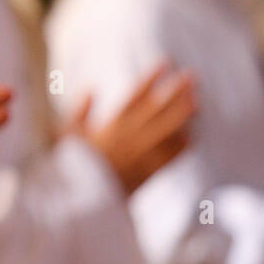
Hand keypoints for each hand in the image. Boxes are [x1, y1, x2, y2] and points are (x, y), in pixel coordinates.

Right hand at [70, 62, 195, 194]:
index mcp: (110, 125)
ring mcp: (140, 155)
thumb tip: (90, 88)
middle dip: (175, 92)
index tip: (165, 63)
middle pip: (157, 109)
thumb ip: (79, 111)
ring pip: (167, 131)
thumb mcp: (65, 135)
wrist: (80, 201)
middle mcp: (128, 137)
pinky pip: (169, 158)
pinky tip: (191, 138)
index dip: (151, 78)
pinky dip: (180, 148)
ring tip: (197, 102)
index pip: (135, 95)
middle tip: (192, 77)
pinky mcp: (146, 175)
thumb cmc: (70, 165)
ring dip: (183, 116)